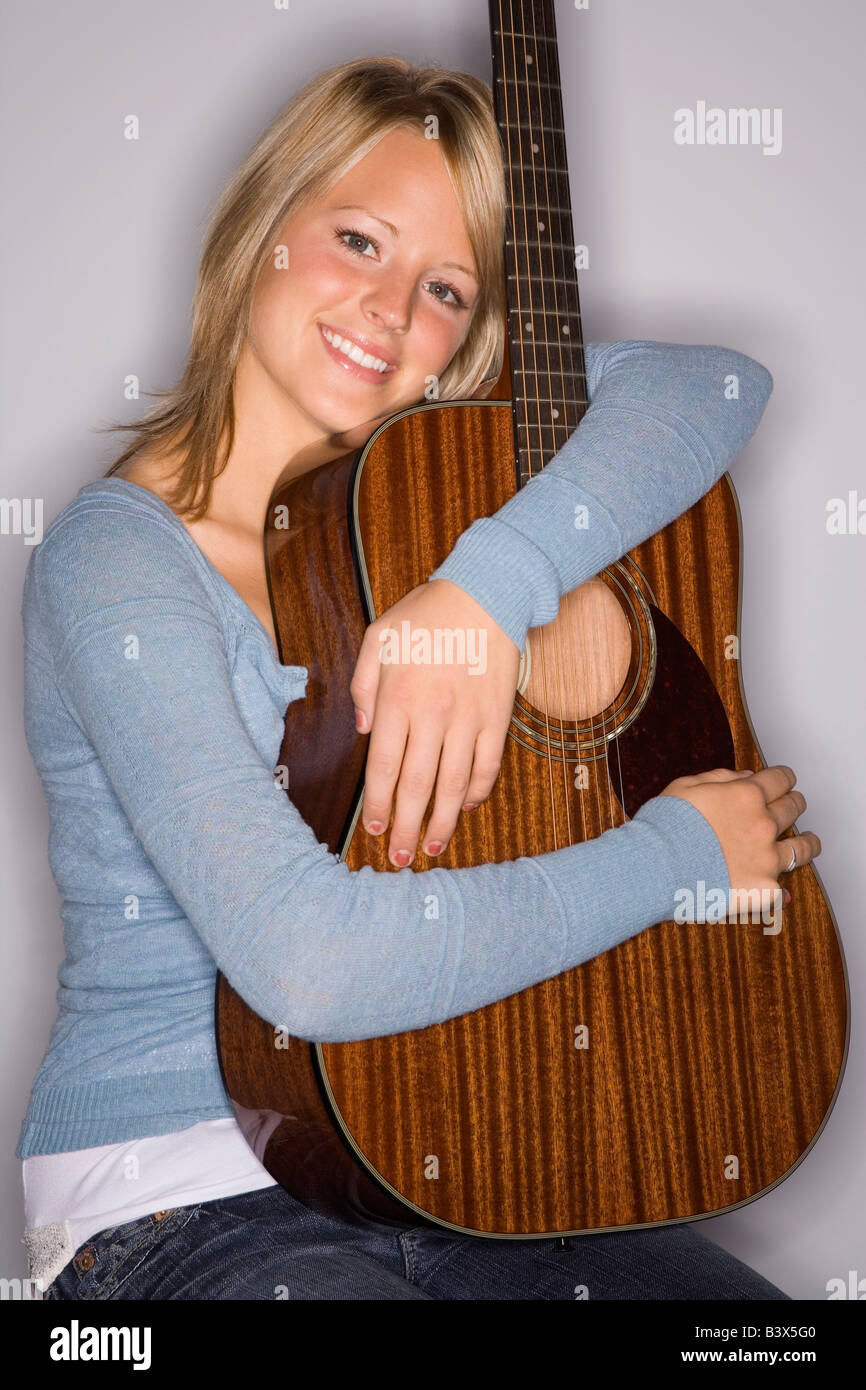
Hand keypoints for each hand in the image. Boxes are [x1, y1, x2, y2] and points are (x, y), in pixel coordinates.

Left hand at [349, 578, 520, 865]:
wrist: (487, 593)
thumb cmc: (427, 614)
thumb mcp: (378, 637)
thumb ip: (362, 685)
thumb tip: (364, 731)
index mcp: (397, 697)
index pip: (384, 766)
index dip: (379, 805)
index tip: (375, 830)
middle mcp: (432, 714)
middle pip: (417, 786)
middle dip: (407, 828)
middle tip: (400, 859)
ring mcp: (468, 719)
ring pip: (453, 784)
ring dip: (442, 822)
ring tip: (432, 848)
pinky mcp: (497, 718)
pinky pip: (487, 765)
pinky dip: (477, 792)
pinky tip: (464, 807)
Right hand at [659, 764, 820, 918]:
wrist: (654, 868)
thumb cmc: (663, 827)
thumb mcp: (686, 786)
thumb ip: (721, 778)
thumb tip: (747, 776)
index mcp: (746, 795)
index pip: (780, 779)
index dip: (783, 778)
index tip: (784, 781)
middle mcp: (764, 824)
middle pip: (794, 808)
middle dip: (792, 804)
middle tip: (792, 806)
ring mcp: (767, 858)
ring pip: (803, 848)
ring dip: (807, 842)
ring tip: (809, 842)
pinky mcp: (764, 890)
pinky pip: (781, 891)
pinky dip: (779, 890)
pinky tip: (783, 890)